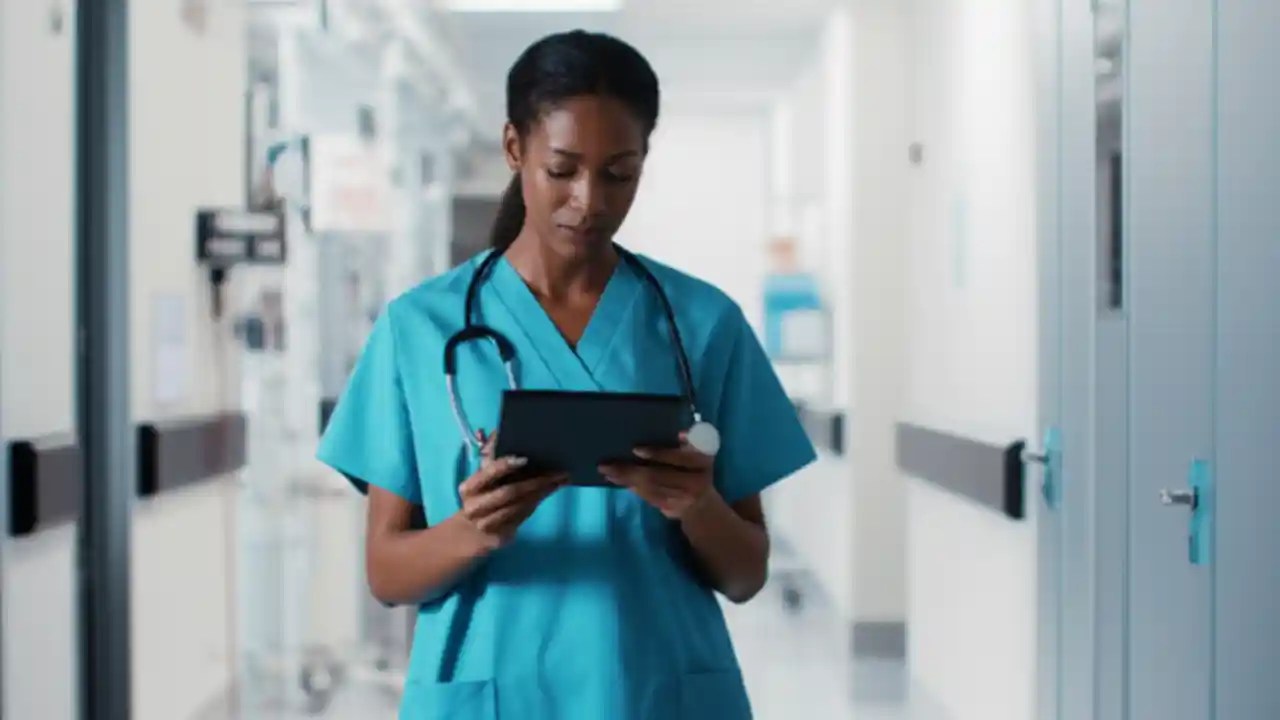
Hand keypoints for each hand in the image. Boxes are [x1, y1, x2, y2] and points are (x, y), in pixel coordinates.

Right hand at [457, 430, 566, 549]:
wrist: (470, 533)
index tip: (525, 458)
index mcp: (470, 487)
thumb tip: (499, 431)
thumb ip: (491, 457)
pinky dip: (537, 503)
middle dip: (536, 481)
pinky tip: (551, 491)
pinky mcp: (501, 536)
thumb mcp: (483, 478)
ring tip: (561, 480)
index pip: (487, 473)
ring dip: (542, 492)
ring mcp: (487, 524)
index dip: (504, 465)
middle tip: (558, 471)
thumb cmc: (481, 497)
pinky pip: (523, 517)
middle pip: (509, 492)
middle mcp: (475, 506)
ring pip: (520, 506)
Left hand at [599, 433, 716, 520]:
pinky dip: (631, 488)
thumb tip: (679, 433)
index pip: (679, 457)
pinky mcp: (670, 509)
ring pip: (649, 489)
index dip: (658, 454)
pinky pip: (647, 497)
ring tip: (607, 472)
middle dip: (630, 471)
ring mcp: (682, 499)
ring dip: (626, 480)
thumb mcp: (699, 453)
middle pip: (658, 476)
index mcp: (702, 463)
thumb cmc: (696, 470)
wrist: (702, 505)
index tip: (635, 450)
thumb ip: (689, 442)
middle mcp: (694, 483)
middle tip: (607, 465)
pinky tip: (617, 481)